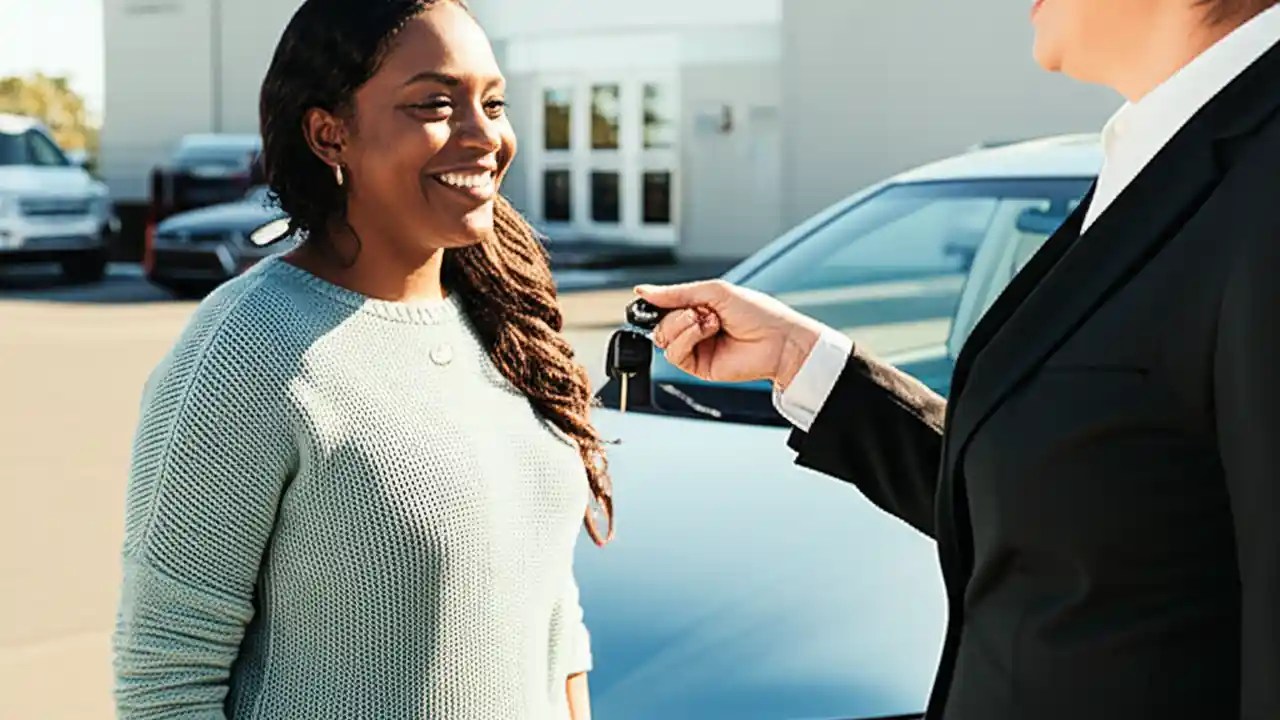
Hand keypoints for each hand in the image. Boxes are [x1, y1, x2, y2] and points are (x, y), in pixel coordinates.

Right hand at [634, 279, 824, 389]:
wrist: (779, 340)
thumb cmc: (756, 312)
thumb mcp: (713, 291)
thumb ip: (676, 293)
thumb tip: (642, 291)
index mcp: (698, 308)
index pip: (664, 306)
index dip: (657, 302)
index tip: (649, 298)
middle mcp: (694, 329)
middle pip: (660, 324)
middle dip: (676, 314)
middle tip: (698, 311)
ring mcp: (696, 348)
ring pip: (663, 339)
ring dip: (682, 325)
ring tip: (709, 321)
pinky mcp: (698, 366)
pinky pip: (675, 354)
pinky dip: (686, 338)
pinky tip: (706, 331)